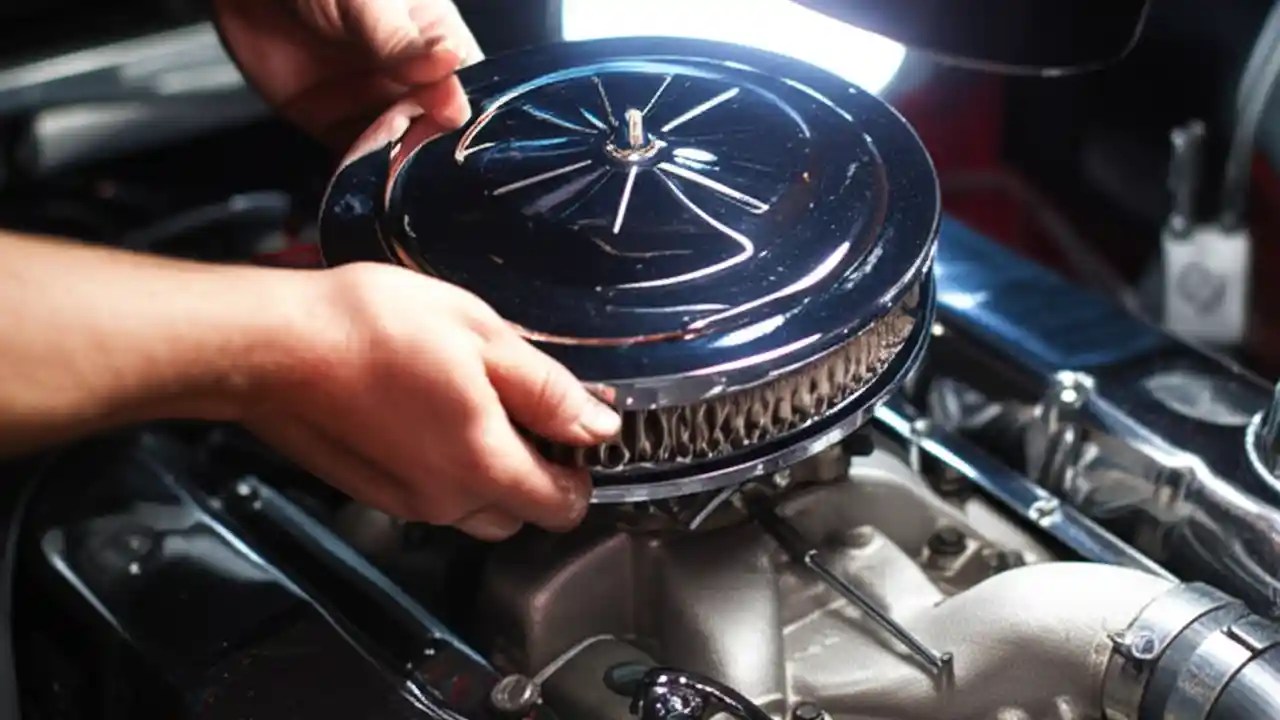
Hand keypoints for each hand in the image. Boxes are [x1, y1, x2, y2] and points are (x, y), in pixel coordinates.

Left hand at [213, 0, 482, 147]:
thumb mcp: (369, 1)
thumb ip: (405, 42)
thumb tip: (451, 65)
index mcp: (434, 42)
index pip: (464, 84)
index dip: (460, 106)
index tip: (448, 117)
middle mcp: (409, 78)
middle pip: (436, 127)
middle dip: (429, 144)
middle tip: (412, 144)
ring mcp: (372, 103)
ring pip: (398, 148)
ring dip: (396, 164)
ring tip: (385, 161)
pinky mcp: (332, 124)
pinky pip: (354, 158)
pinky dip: (359, 172)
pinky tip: (361, 171)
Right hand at [246, 262, 620, 540]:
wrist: (275, 344)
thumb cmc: (371, 329)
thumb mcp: (482, 336)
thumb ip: (547, 391)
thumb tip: (597, 426)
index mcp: (484, 465)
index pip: (562, 508)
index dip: (580, 472)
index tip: (574, 431)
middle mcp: (446, 500)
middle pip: (519, 513)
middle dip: (534, 472)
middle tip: (521, 408)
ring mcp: (404, 502)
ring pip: (474, 508)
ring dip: (488, 472)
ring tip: (471, 404)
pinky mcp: (371, 492)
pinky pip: (429, 496)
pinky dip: (442, 468)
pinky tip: (426, 412)